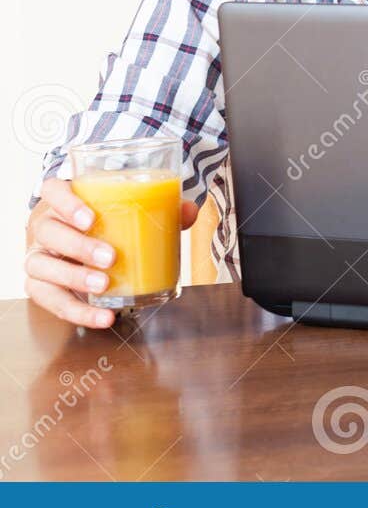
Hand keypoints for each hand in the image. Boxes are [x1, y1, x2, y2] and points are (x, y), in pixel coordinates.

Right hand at [25, 178, 199, 329]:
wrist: (77, 242)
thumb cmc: (104, 221)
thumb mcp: (126, 210)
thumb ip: (160, 208)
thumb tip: (189, 211)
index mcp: (62, 200)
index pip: (52, 191)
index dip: (67, 203)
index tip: (91, 219)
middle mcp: (44, 226)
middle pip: (48, 231)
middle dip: (78, 246)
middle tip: (110, 257)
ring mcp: (38, 255)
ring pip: (40, 266)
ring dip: (73, 277)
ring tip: (104, 284)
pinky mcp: (40, 284)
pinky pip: (49, 300)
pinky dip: (77, 311)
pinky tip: (103, 316)